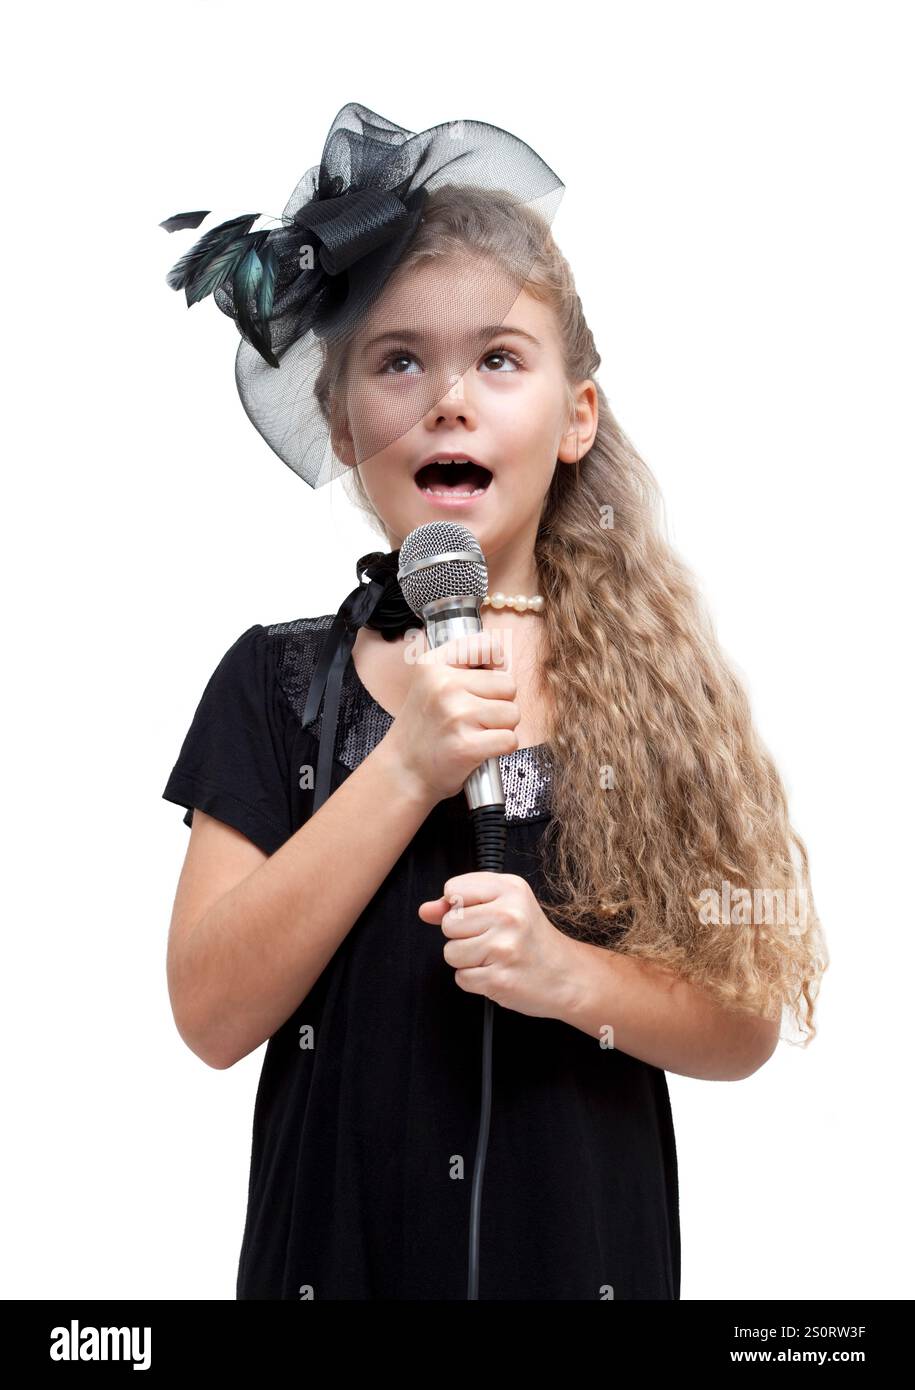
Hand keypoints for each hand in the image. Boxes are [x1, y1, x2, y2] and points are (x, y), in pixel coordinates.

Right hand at [383, 630, 519, 804]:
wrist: (404, 770)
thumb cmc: (425, 728)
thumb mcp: (431, 682)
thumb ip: (464, 666)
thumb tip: (504, 662)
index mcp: (433, 663)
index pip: (488, 646)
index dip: (495, 667)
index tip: (483, 682)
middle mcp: (444, 685)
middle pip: (508, 684)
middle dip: (498, 703)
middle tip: (472, 717)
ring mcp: (456, 715)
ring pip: (512, 713)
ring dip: (501, 727)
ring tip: (474, 732)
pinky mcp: (466, 746)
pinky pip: (510, 739)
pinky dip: (501, 747)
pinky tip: (479, 749)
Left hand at [418, 871, 579, 1019]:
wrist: (567, 975)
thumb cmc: (532, 939)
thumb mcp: (504, 905)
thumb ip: (460, 903)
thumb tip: (425, 910)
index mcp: (510, 889)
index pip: (453, 889)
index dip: (459, 906)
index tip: (481, 915)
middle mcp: (508, 914)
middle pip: (448, 923)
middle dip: (463, 936)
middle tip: (492, 939)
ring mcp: (504, 948)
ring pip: (450, 952)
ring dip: (467, 960)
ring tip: (495, 957)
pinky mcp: (499, 979)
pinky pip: (461, 978)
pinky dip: (475, 980)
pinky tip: (497, 973)